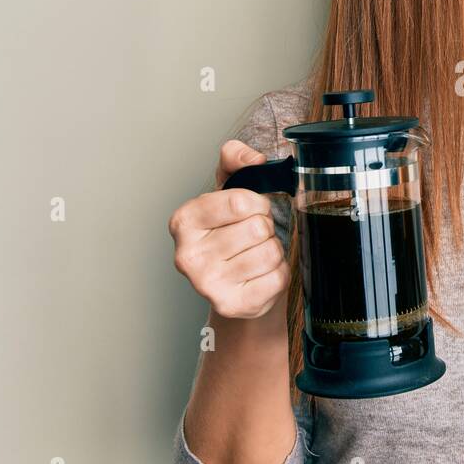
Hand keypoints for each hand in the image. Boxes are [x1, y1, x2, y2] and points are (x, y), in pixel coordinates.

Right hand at [167, 140, 291, 319]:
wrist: (235, 282)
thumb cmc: (232, 230)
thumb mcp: (228, 188)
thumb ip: (236, 159)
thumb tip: (254, 158)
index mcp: (184, 221)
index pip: (240, 202)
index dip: (257, 203)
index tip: (251, 209)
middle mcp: (188, 255)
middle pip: (257, 228)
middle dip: (265, 227)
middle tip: (253, 236)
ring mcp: (208, 284)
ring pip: (270, 252)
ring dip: (273, 250)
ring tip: (256, 253)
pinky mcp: (232, 305)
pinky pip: (278, 277)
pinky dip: (279, 273)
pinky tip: (261, 274)